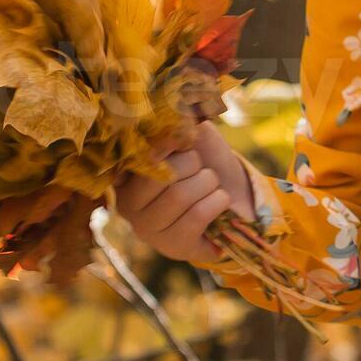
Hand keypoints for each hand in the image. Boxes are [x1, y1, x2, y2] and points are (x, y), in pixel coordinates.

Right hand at [113, 125, 254, 263]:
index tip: (184, 141)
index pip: (135, 155)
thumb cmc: (207, 163)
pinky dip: (218, 201)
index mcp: (124, 176)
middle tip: (201, 168)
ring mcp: (148, 231)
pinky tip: (220, 201)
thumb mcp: (190, 137)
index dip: (164, 145)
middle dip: (193, 163)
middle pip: (160, 174)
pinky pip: (197, 216)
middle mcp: (127, 206)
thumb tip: (176, 113)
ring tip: (212, 185)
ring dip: (208, 182)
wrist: (236, 196)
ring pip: (179, 195)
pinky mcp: (173, 247)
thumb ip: (178, 123)